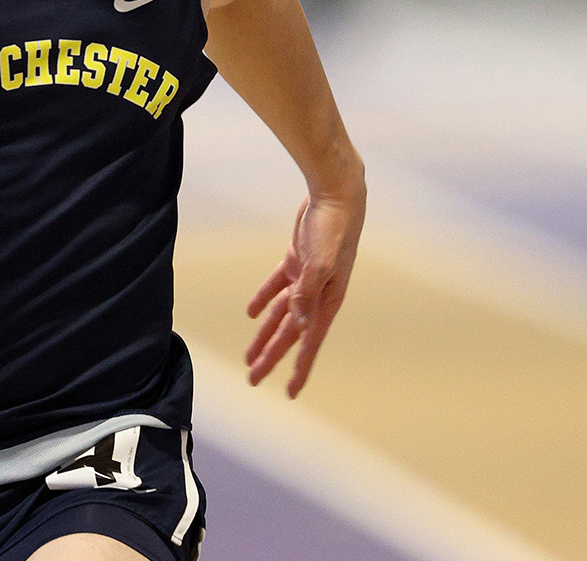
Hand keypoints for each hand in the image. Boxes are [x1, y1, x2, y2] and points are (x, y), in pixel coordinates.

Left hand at [245, 190, 363, 397]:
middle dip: (272, 357)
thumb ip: (306, 292)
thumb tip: (299, 325)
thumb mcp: (319, 262)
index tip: (289, 392)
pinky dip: (264, 300)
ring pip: (281, 314)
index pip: (310, 342)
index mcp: (327, 299)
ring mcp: (306, 278)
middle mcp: (317, 294)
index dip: (300, 368)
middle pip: (290, 334)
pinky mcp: (297, 260)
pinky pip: (277, 287)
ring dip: (265, 334)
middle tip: (253, 380)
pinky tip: (252, 314)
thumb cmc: (333, 228)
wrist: (336, 195)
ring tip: (249, 356)